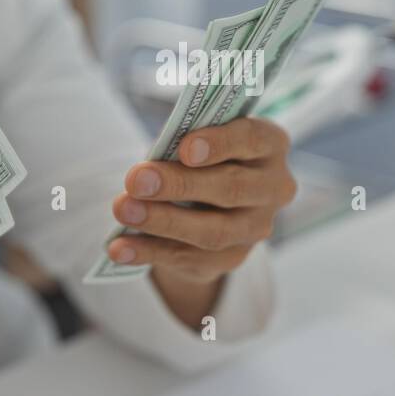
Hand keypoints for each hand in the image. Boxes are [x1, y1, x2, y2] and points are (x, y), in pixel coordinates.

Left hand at [108, 117, 296, 283]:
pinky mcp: (232, 258)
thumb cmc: (201, 155)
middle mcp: (274, 188)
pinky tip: (120, 248)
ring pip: (213, 231)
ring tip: (122, 210)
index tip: (185, 149)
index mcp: (270, 145)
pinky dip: (150, 252)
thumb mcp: (198, 137)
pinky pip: (190, 257)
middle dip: (179, 184)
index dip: (220, 143)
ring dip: (162, 221)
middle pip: (230, 188)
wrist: (207, 201)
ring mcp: (256, 228)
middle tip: (136, 180)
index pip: (253, 139)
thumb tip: (148, 172)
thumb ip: (184, 143)